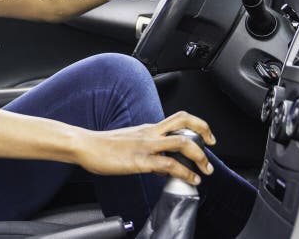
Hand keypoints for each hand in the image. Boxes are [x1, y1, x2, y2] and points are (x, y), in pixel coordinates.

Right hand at [76, 111, 216, 185]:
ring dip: (200, 156)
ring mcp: (146, 145)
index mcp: (148, 128)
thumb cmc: (103, 145)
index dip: (197, 124)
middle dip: (205, 130)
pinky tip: (191, 180)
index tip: (206, 137)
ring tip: (206, 169)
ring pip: (182, 142)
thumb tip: (161, 164)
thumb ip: (147, 149)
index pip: (178, 119)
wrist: (85, 145)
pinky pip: (169, 165)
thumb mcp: (129, 142)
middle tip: (212, 144)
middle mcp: (150, 132)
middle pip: (184, 121)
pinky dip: (185, 173)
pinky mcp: (141, 160)